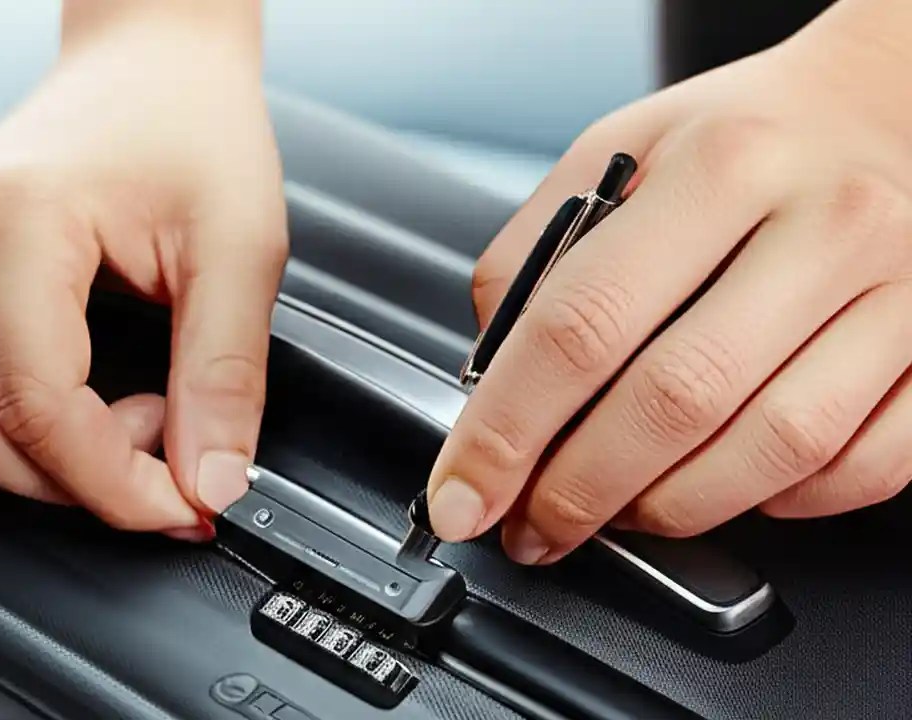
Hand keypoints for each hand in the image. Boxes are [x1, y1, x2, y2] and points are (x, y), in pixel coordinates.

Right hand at [0, 1, 285, 540]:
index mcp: (9, 216)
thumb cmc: (192, 125)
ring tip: (117, 422)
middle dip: (63, 483)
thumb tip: (210, 483)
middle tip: (157, 460)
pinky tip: (71, 406)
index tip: (183, 506)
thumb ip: (224, 376)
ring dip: (23, 466)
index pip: (33, 405)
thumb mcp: (241, 246)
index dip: (113, 483)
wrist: (151, 63)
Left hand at [430, 0, 911, 561]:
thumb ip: (536, 258)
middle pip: (676, 401)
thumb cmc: (743, 140)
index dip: (507, 430)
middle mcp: (827, 224)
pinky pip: (861, 468)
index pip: (583, 324)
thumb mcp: (618, 155)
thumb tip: (490, 383)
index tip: (464, 493)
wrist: (889, 110)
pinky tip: (724, 482)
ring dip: (669, 508)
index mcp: (722, 165)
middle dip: (579, 490)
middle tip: (532, 523)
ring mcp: (904, 294)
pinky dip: (779, 502)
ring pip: (773, 451)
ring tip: (615, 511)